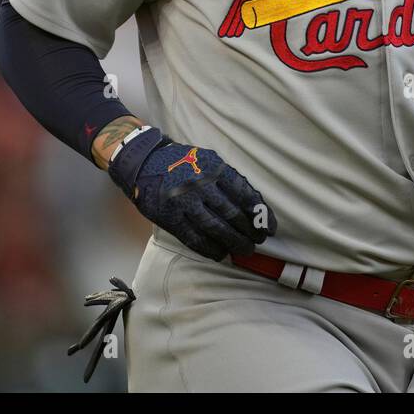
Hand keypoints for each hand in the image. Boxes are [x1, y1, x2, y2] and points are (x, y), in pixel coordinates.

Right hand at [107, 127, 277, 259]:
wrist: (144, 161)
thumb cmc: (183, 162)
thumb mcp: (207, 160)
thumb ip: (228, 180)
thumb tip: (254, 207)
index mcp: (214, 167)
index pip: (244, 195)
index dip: (260, 215)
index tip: (269, 227)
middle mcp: (200, 184)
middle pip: (232, 214)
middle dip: (249, 232)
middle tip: (258, 241)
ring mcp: (183, 201)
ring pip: (215, 228)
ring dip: (233, 243)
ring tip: (244, 250)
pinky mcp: (169, 217)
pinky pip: (193, 238)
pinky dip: (209, 248)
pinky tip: (220, 253)